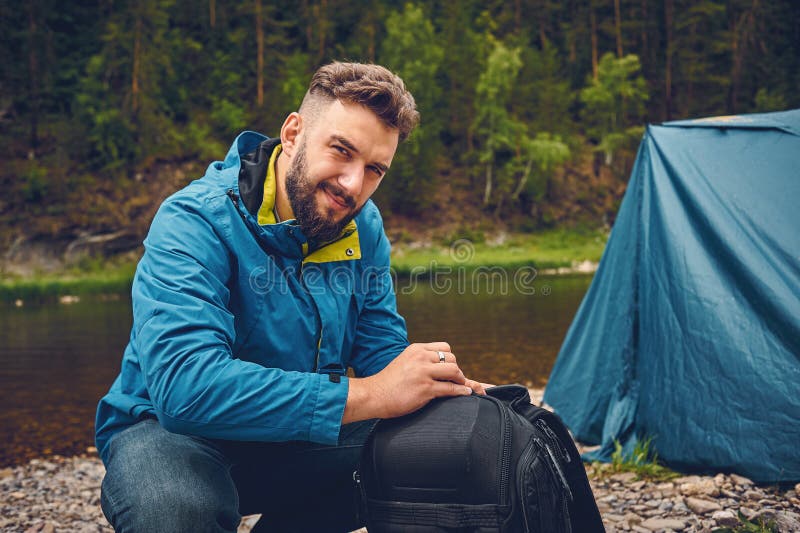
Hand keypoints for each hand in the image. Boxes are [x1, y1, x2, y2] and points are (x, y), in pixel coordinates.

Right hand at [343, 342, 475, 422]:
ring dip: (460, 380)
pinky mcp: (425, 389)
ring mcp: (423, 373)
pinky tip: (465, 393)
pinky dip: (461, 391)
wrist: (373, 395)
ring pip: (454, 371)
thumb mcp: (404, 362)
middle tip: (455, 380)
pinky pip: (450, 388)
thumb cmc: (388, 383)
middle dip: (456, 370)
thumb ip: (420, 360)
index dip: (450, 359)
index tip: (449, 369)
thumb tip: (438, 365)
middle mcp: (420, 358)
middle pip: (452, 359)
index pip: (445, 348)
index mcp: (416, 349)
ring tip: (460, 386)